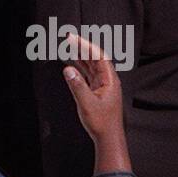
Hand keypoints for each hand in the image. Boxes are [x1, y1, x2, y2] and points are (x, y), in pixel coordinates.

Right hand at [62, 32, 129, 169]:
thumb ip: (77, 86)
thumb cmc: (101, 122)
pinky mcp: (98, 91)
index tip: (73, 38)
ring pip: (91, 66)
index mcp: (110, 80)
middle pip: (95, 58)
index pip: (99, 56)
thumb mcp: (87, 104)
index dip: (86, 45)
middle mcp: (108, 80)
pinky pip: (88, 74)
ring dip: (80, 56)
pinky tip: (72, 63)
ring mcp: (103, 85)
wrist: (108, 137)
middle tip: (68, 38)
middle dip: (82, 47)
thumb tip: (68, 69)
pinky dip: (80, 67)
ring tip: (68, 47)